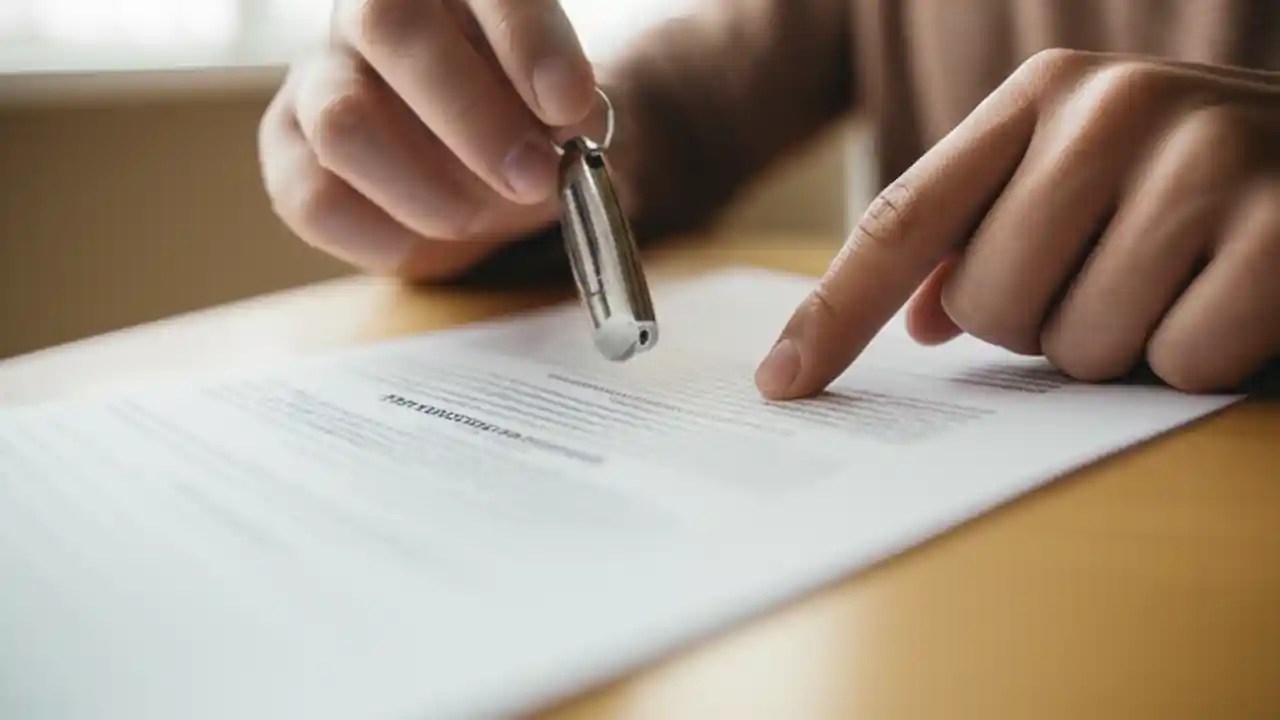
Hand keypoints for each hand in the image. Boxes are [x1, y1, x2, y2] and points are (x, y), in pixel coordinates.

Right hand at [258, 0, 597, 280]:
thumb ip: (573, 114)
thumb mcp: (572, 117)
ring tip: (489, 217)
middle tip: (534, 178)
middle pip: (387, 25)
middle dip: (472, 117)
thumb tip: (559, 127)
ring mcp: (319, 77)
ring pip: (341, 120)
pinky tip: (434, 237)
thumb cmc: (534, 129)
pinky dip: (386, 237)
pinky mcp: (287, 149)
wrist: (489, 174)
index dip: (526, 39)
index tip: (568, 103)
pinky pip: (315, 199)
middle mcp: (374, 11)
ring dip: (431, 192)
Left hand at [757, 49, 1279, 397]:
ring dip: (1118, 342)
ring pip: (1078, 342)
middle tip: (1105, 278)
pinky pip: (1179, 361)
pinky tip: (1231, 297)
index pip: (903, 221)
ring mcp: (1203, 158)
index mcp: (1040, 95)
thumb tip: (912, 323)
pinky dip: (1197, 357)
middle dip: (1036, 323)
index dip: (834, 313)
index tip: (784, 384)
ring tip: (1172, 281)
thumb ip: (983, 234)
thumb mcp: (1077, 176)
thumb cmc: (1184, 181)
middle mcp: (1113, 107)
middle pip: (987, 302)